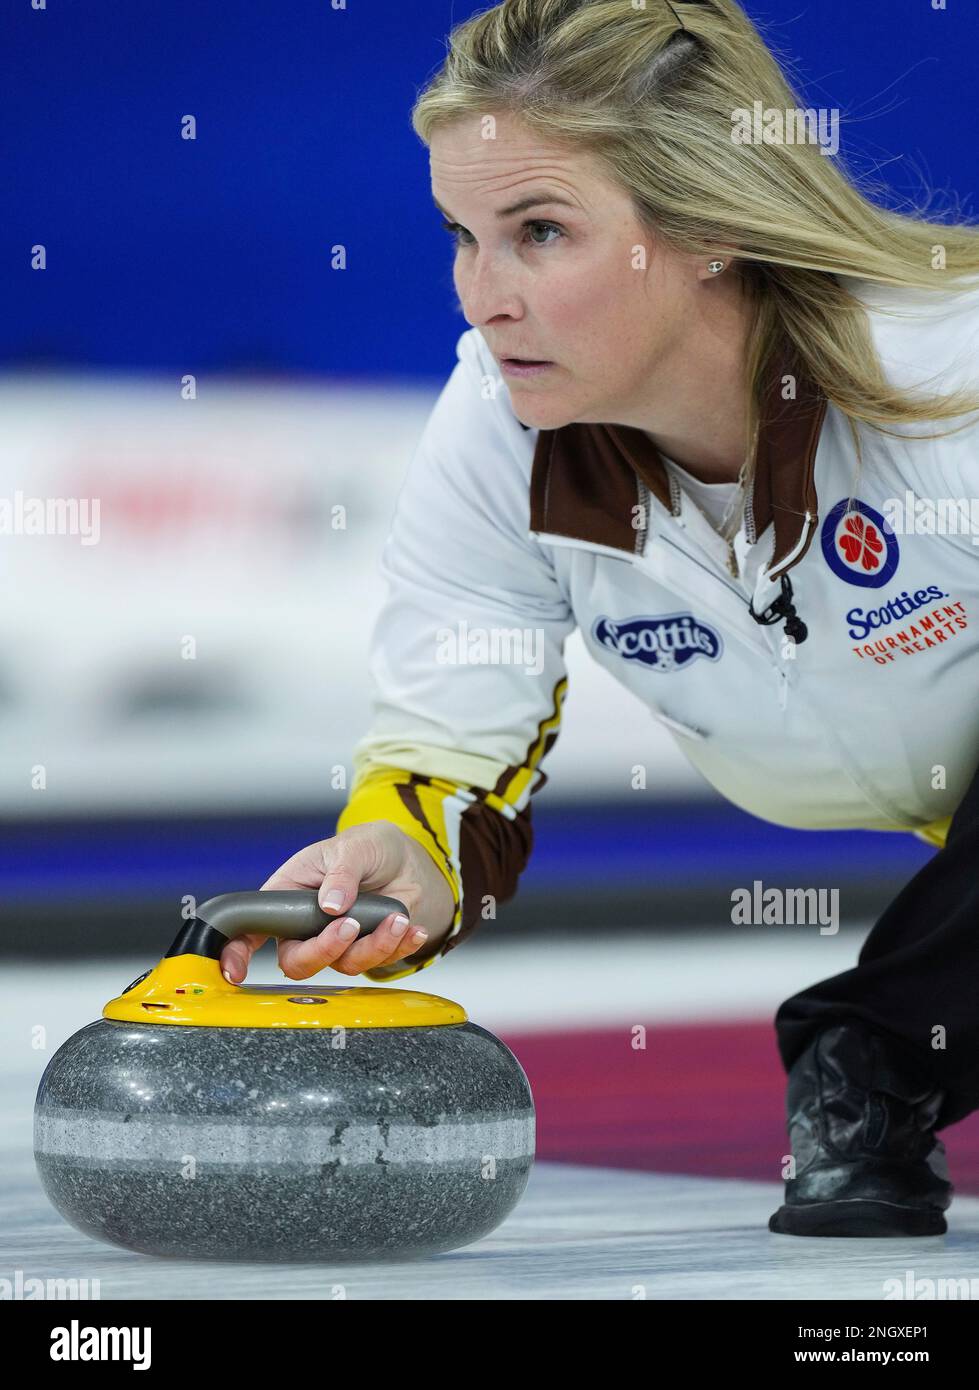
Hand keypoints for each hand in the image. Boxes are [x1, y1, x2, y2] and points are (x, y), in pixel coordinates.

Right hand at [220, 821, 455, 982]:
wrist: (408, 859)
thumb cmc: (369, 848)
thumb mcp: (353, 847)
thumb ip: (340, 873)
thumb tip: (330, 904)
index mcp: (290, 895)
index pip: (253, 928)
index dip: (238, 953)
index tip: (236, 972)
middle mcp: (308, 925)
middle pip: (298, 960)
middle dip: (325, 949)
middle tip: (351, 925)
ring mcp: (338, 941)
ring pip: (344, 964)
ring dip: (374, 945)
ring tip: (395, 919)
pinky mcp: (368, 950)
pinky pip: (380, 962)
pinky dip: (399, 946)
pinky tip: (410, 928)